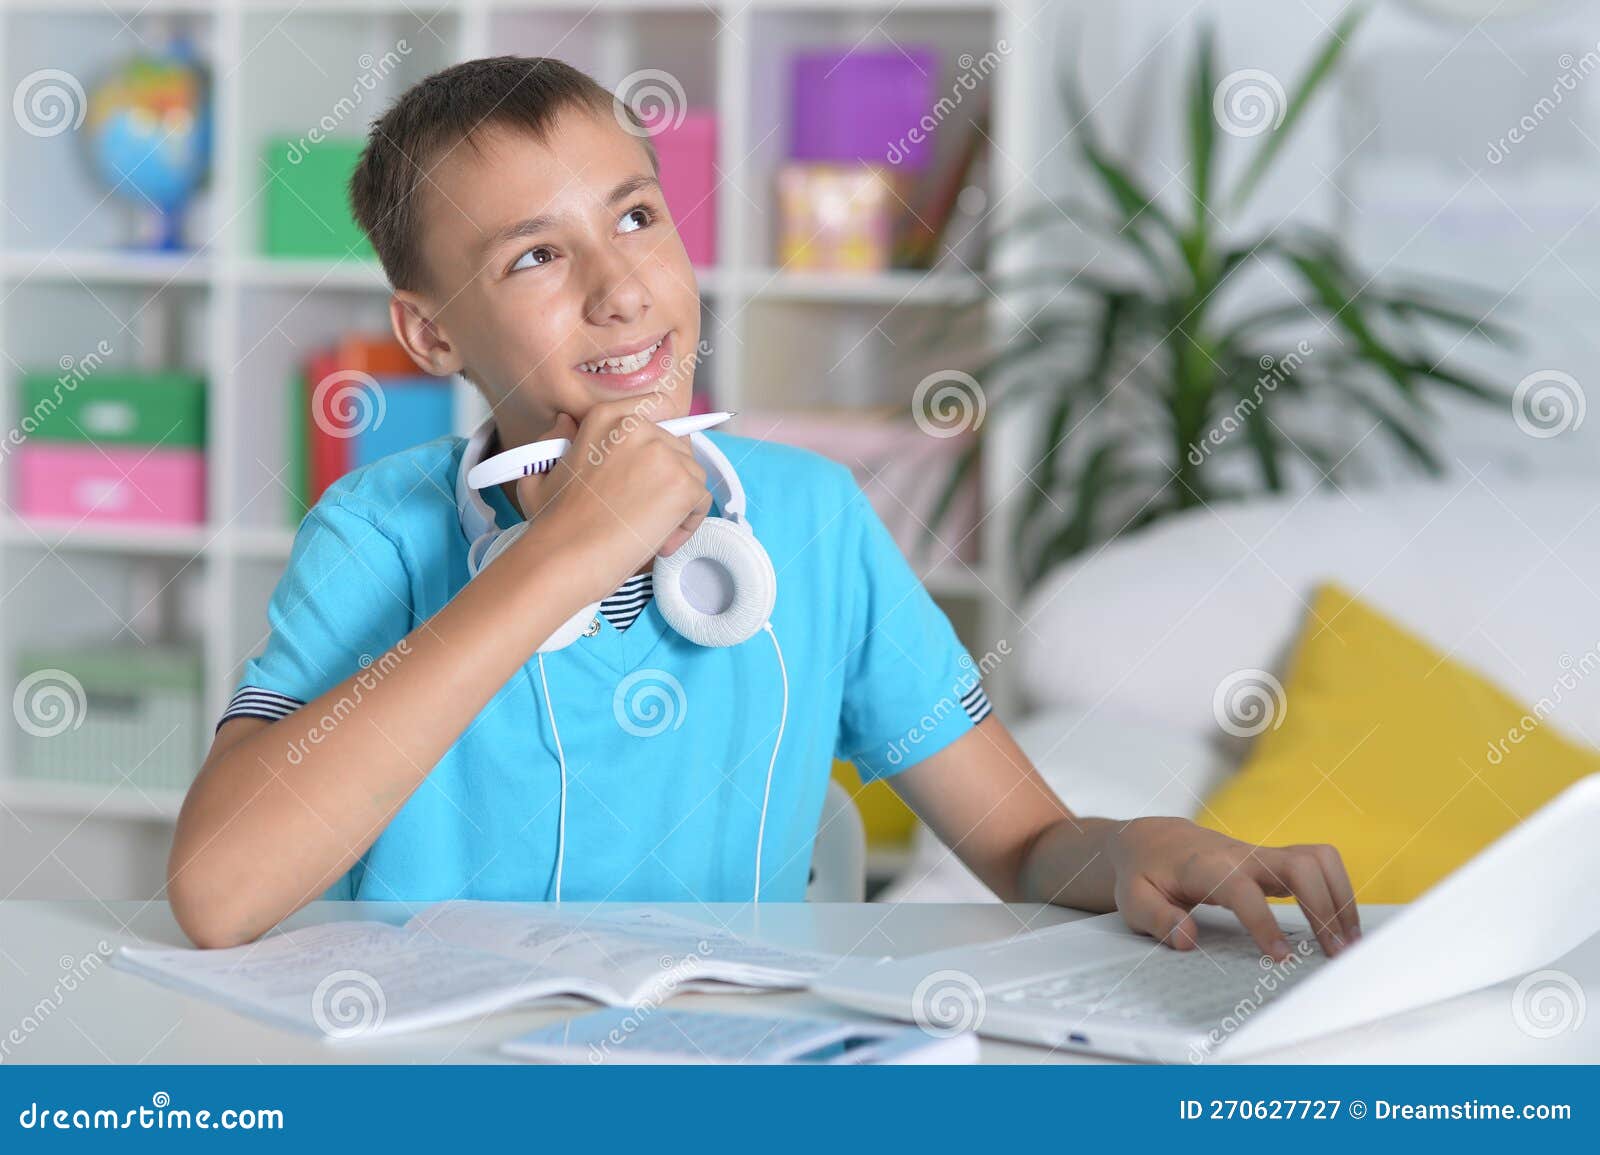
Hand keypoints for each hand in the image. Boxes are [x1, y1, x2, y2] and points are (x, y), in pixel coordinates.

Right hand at [513, 400, 712, 597]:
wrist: (566, 556)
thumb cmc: (553, 522)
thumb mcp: (543, 468)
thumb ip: (556, 440)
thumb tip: (565, 423)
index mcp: (606, 417)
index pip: (658, 406)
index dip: (664, 437)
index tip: (658, 463)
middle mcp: (638, 427)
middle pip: (679, 446)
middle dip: (669, 478)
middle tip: (645, 510)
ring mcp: (664, 454)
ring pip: (692, 474)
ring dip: (678, 504)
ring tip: (649, 530)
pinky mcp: (684, 484)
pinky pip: (701, 502)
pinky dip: (687, 525)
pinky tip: (660, 542)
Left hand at [1105, 817, 1359, 959]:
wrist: (1152, 840)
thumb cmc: (1144, 874)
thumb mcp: (1133, 900)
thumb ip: (1158, 919)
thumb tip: (1188, 939)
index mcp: (1205, 866)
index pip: (1243, 890)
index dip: (1264, 923)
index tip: (1281, 958)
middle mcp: (1240, 855)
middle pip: (1298, 865)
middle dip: (1323, 907)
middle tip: (1336, 953)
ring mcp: (1261, 855)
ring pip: (1317, 859)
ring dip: (1340, 898)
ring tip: (1349, 944)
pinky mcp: (1274, 861)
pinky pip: (1318, 865)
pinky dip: (1338, 891)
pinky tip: (1341, 927)